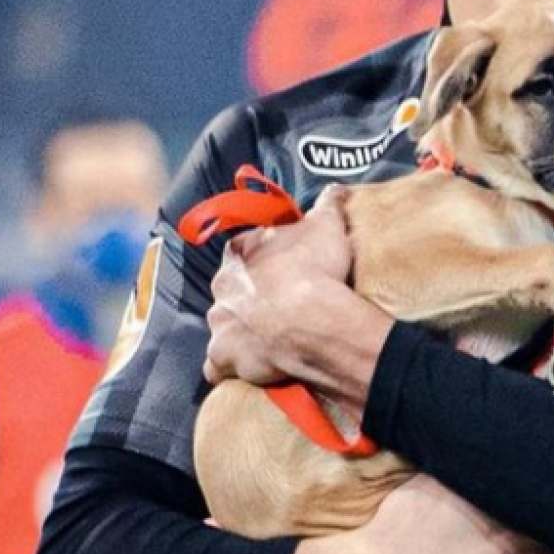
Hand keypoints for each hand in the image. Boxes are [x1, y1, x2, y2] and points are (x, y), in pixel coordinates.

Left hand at [203, 195, 390, 397]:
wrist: (311, 319)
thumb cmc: (315, 268)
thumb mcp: (328, 225)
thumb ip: (328, 204)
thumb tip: (336, 187)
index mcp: (240, 254)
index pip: (242, 250)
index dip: (261, 257)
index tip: (281, 264)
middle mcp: (221, 288)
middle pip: (228, 289)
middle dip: (246, 295)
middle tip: (277, 302)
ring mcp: (220, 324)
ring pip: (220, 326)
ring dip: (236, 330)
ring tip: (265, 336)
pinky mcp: (225, 357)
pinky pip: (217, 366)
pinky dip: (227, 367)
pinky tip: (245, 366)